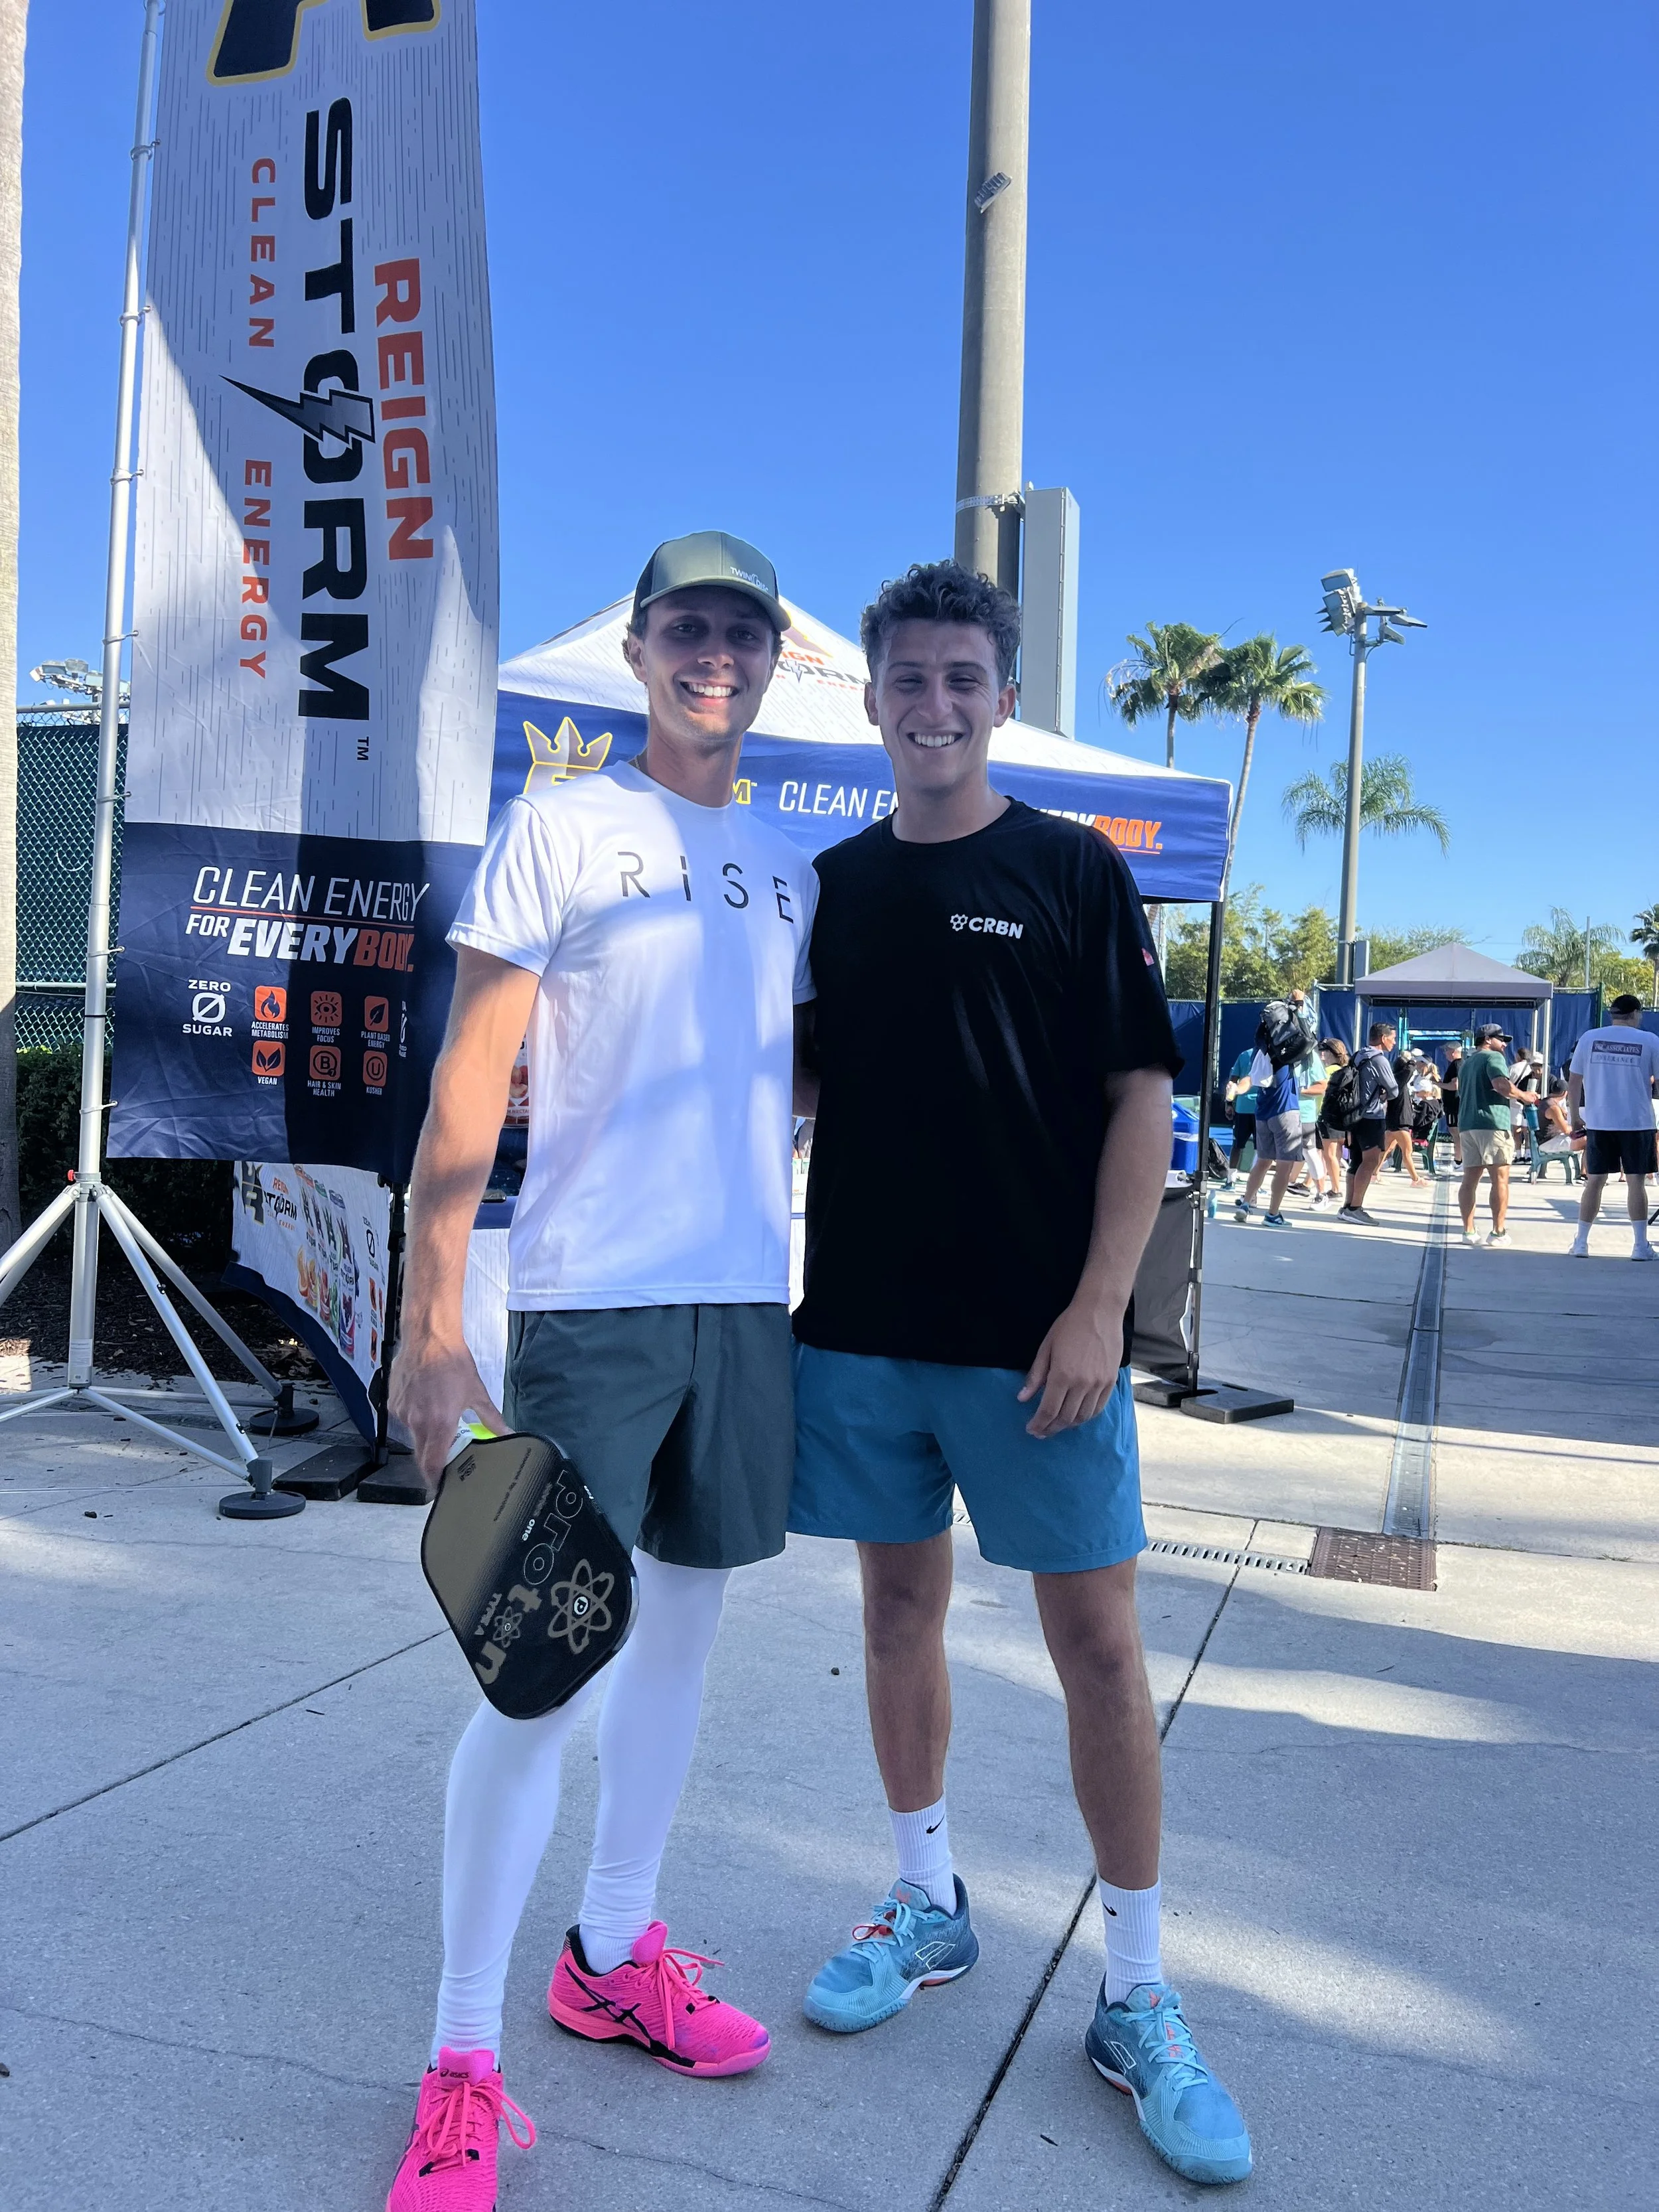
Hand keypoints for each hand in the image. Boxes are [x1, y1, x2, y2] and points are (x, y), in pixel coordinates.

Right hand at [387, 1332, 506, 1489]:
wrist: (428, 1336)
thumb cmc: (452, 1361)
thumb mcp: (477, 1393)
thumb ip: (491, 1419)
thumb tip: (506, 1434)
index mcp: (439, 1423)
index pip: (432, 1464)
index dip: (435, 1479)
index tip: (441, 1486)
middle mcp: (417, 1421)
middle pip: (420, 1455)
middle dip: (431, 1462)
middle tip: (443, 1461)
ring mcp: (402, 1412)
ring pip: (412, 1435)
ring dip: (424, 1435)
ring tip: (437, 1417)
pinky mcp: (393, 1403)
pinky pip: (403, 1419)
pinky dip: (414, 1417)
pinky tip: (425, 1402)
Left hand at [1017, 1298, 1122, 1438]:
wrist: (1100, 1312)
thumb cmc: (1069, 1326)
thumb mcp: (1046, 1347)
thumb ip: (1035, 1376)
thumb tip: (1022, 1398)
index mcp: (1062, 1375)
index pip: (1048, 1409)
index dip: (1039, 1423)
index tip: (1031, 1429)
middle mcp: (1082, 1384)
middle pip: (1065, 1417)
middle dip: (1050, 1428)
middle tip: (1041, 1432)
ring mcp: (1099, 1384)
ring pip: (1083, 1416)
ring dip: (1068, 1425)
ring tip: (1056, 1426)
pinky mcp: (1110, 1382)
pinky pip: (1098, 1408)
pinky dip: (1086, 1417)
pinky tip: (1077, 1417)